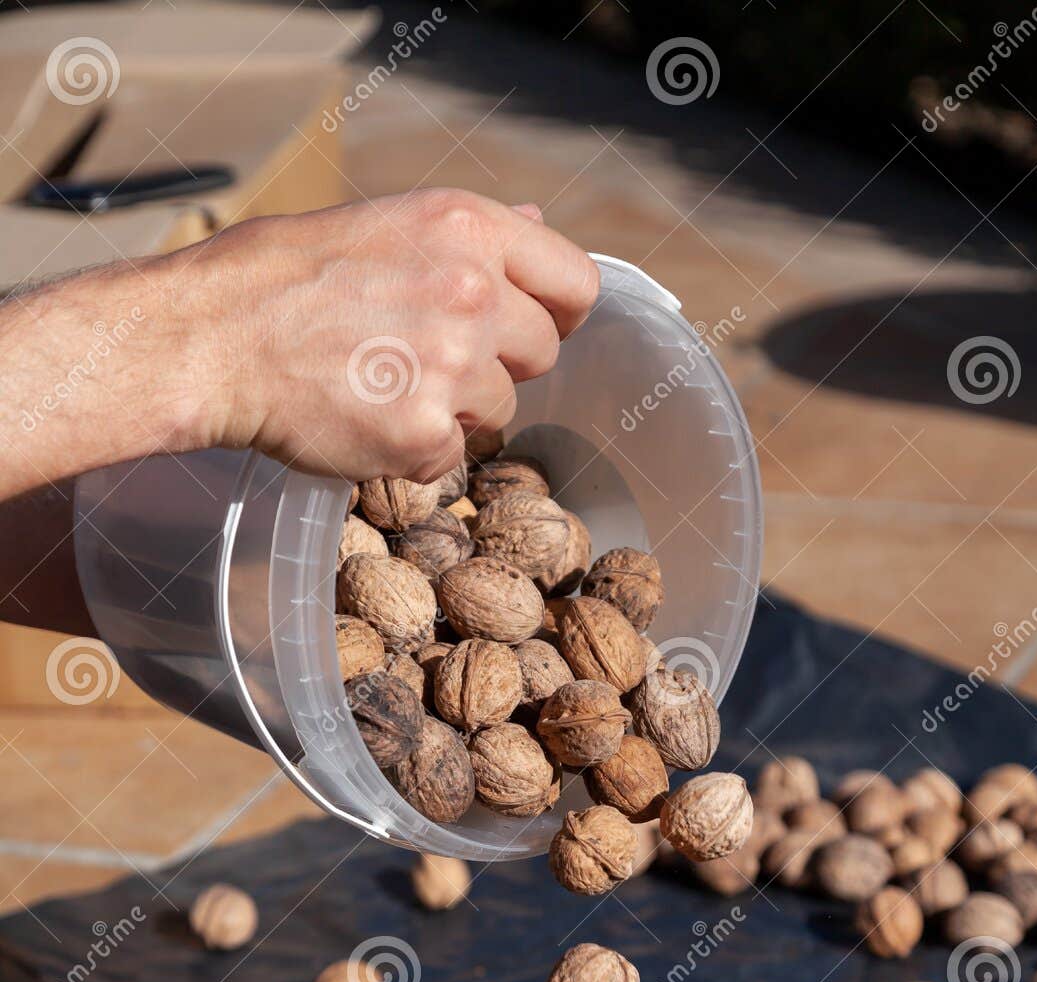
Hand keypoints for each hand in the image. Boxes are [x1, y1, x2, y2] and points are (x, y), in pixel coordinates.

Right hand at [186, 189, 599, 482]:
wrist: (215, 336)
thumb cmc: (283, 276)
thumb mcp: (384, 222)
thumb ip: (467, 238)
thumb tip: (536, 228)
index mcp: (467, 227)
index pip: (575, 281)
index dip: (556, 311)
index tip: (529, 326)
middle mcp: (472, 292)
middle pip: (542, 352)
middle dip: (498, 362)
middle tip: (428, 358)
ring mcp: (452, 367)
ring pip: (499, 409)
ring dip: (455, 409)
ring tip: (384, 384)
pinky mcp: (423, 433)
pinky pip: (451, 458)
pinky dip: (414, 452)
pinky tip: (365, 419)